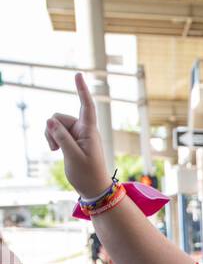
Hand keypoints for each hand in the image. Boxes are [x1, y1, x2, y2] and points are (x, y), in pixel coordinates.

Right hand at [44, 73, 110, 200]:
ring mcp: (77, 134)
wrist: (93, 189)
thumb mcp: (73, 156)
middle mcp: (84, 129)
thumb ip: (61, 138)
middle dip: (52, 129)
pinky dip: (53, 139)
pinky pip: (56, 132)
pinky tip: (55, 150)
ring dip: (51, 136)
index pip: (86, 106)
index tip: (78, 74)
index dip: (82, 90)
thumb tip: (49, 120)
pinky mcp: (72, 140)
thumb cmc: (87, 174)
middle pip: (60, 117)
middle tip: (54, 148)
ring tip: (56, 151)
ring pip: (56, 125)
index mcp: (89, 131)